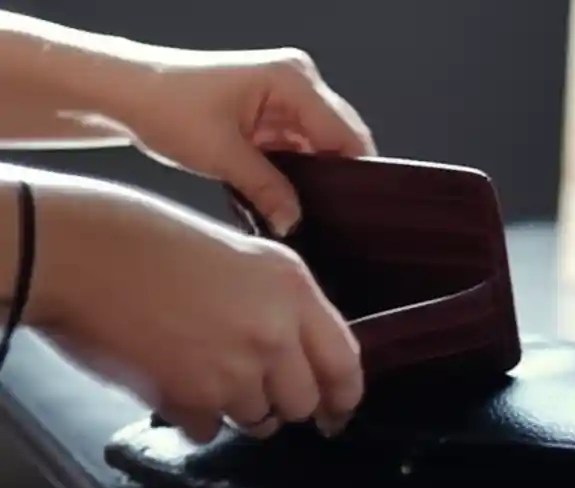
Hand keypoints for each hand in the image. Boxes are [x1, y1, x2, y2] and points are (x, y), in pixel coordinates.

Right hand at [30, 178, 362, 441]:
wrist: (82, 255)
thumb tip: (300, 355)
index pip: (345, 364)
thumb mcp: (244, 258)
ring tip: (201, 368)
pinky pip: (209, 429)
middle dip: (280, 402)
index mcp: (294, 292)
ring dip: (236, 408)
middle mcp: (275, 334)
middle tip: (251, 385)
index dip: (343, 398)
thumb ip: (282, 307)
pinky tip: (173, 380)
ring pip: (257, 419)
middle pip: (302, 402)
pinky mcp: (193, 399)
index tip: (337, 414)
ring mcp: (235, 371)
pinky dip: (194, 417)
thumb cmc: (152, 244)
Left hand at [106, 46, 375, 235]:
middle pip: (337, 138)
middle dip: (333, 176)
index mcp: (293, 80)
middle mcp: (296, 81)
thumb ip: (268, 191)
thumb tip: (296, 222)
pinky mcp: (270, 110)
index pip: (345, 134)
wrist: (124, 93)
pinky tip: (283, 194)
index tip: (349, 213)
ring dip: (310, 175)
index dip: (351, 174)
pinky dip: (292, 169)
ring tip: (299, 208)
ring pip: (317, 145)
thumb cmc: (166, 106)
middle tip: (326, 217)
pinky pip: (296, 145)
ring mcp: (284, 94)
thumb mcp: (222, 157)